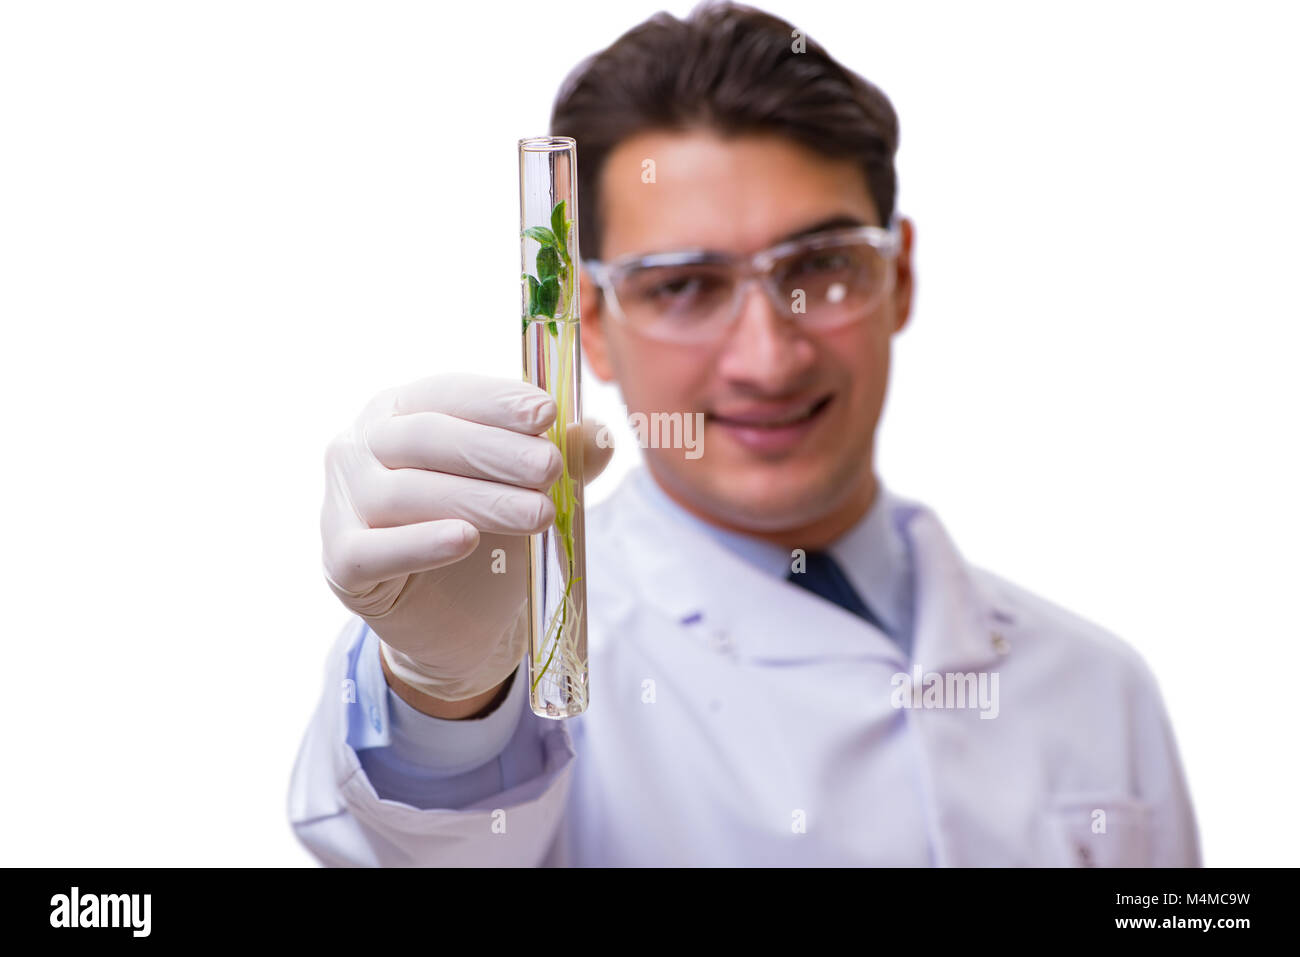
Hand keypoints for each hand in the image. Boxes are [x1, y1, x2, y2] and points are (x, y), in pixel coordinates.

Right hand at [320, 372, 611, 702]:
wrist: (454, 624)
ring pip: (407, 492)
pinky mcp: (339, 560)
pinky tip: (463, 539)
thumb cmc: (486, 540)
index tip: (547, 412)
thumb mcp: (526, 492)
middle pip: (424, 437)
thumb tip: (600, 434)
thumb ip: (559, 460)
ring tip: (539, 514)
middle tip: (550, 468)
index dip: (495, 399)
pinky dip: (421, 543)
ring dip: (478, 499)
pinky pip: (374, 549)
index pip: (444, 393)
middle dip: (494, 450)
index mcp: (401, 411)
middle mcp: (360, 446)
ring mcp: (342, 502)